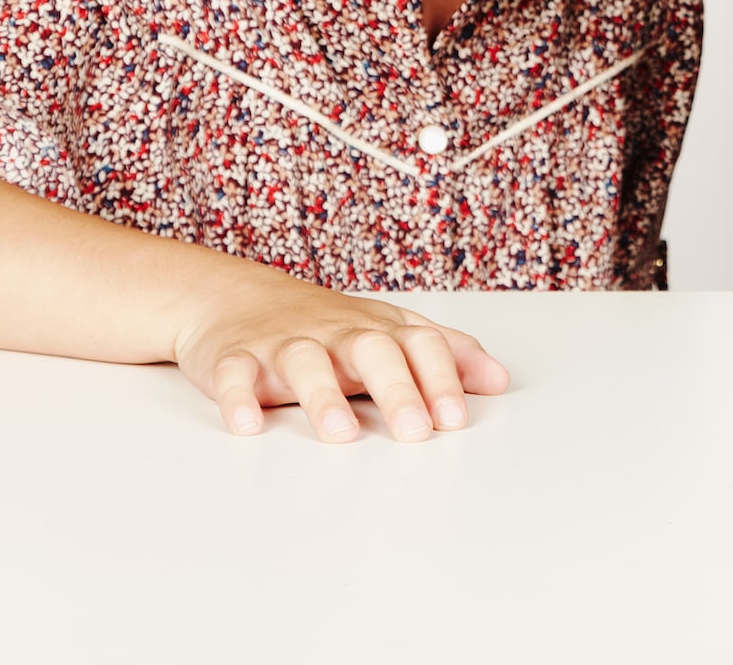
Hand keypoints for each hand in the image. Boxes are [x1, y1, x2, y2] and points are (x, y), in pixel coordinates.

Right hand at [171, 266, 509, 443]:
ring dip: (323, 396)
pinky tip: (248, 425)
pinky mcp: (234, 357)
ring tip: (341, 434)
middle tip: (416, 434)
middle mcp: (335, 332)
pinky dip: (239, 397)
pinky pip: (234, 374)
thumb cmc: (327, 326)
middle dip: (397, 389)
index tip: (455, 420)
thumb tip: (499, 380)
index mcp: (376, 329)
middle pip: (371, 350)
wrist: (235, 297)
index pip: (419, 344)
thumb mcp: (388, 332)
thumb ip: (444, 354)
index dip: (440, 378)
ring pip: (305, 360)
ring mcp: (283, 343)